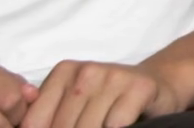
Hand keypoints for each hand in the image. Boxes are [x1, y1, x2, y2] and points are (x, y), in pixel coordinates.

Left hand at [20, 60, 183, 127]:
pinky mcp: (139, 87)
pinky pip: (115, 124)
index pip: (36, 122)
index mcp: (63, 73)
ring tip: (100, 127)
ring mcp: (114, 77)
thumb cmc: (108, 102)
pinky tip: (123, 126)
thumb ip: (47, 115)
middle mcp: (86, 71)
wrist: (158, 84)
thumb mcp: (73, 102)